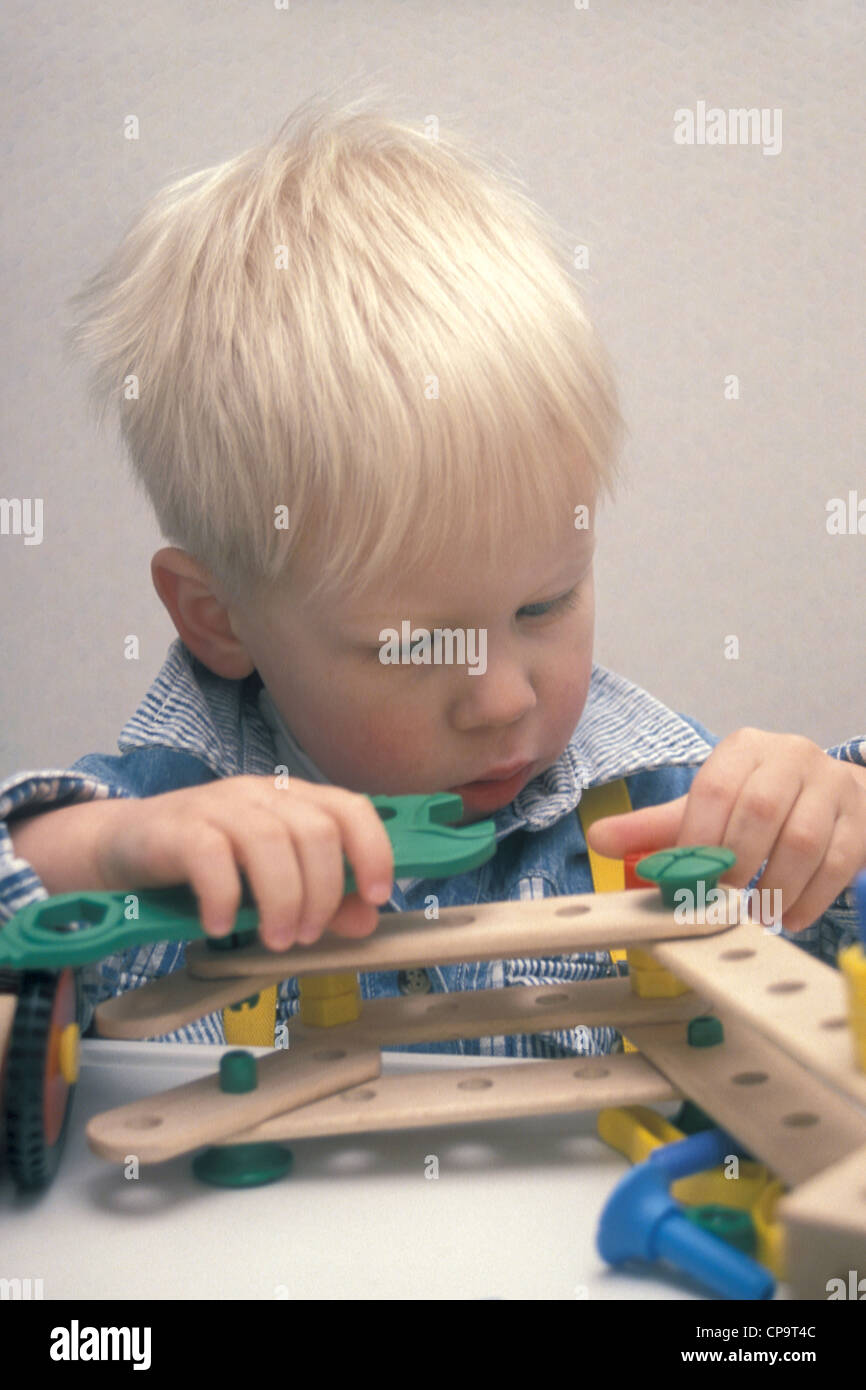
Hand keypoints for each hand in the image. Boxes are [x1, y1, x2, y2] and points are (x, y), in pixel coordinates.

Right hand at [94, 775, 393, 949]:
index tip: (377, 896)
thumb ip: (320, 897)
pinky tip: (221, 926)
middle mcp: (260, 795)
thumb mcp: (269, 881)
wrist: (122, 847)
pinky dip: (224, 897)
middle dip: (323, 893)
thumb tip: (367, 920)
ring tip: (275, 940)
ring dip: (283, 900)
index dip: (373, 851)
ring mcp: (218, 806)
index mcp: (292, 800)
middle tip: (306, 937)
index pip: (350, 809)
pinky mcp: (177, 827)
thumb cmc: (204, 864)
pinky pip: (211, 856)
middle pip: (315, 832)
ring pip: (270, 842)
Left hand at [585, 729, 865, 932]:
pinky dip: (809, 898)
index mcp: (744, 748)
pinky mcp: (860, 818)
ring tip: (755, 914)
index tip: (690, 878)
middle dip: (736, 864)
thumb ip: (652, 827)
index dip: (698, 839)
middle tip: (722, 899)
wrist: (830, 796)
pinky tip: (788, 916)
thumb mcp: (705, 808)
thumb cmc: (756, 804)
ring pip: (803, 839)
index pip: (714, 788)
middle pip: (760, 811)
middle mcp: (791, 755)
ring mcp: (832, 785)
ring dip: (773, 886)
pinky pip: (837, 862)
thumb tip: (597, 838)